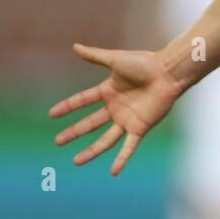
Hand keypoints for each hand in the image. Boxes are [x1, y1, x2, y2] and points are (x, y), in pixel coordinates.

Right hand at [49, 43, 183, 175]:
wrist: (167, 72)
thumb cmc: (144, 63)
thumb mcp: (115, 59)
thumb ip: (95, 56)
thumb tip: (74, 46)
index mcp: (109, 90)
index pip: (83, 101)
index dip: (67, 107)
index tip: (51, 114)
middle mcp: (116, 107)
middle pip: (90, 123)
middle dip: (74, 132)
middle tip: (57, 141)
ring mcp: (127, 119)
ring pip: (105, 140)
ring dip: (91, 151)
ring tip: (76, 161)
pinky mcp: (140, 127)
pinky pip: (129, 147)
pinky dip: (122, 159)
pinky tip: (113, 172)